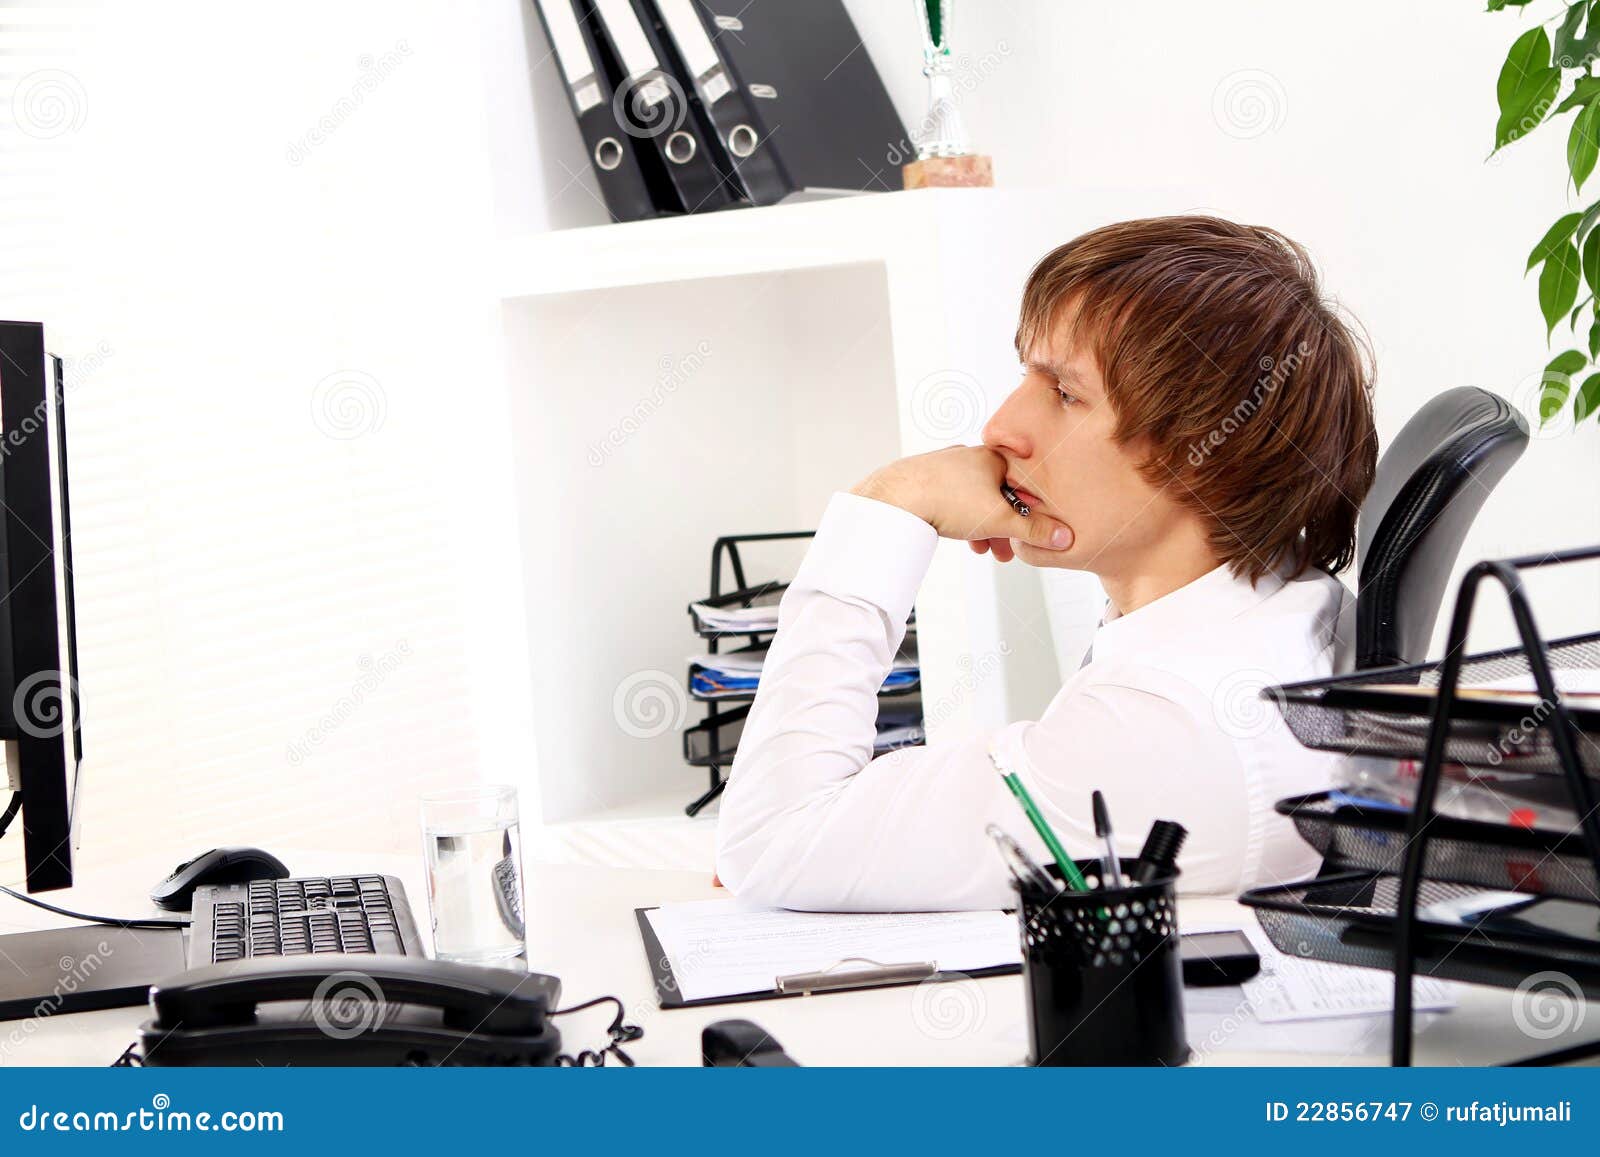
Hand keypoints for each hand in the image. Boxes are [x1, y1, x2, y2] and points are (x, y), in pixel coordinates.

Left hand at [850, 447, 1072, 557]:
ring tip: (984, 550)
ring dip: (983, 527)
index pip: (1024, 485)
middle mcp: (970, 456)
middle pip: (998, 495)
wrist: (895, 499)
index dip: (1031, 514)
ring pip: (974, 500)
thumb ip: (1034, 531)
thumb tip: (1063, 537)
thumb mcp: (999, 520)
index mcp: (993, 457)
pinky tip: (961, 536)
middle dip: (1005, 527)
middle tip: (1006, 552)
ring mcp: (946, 466)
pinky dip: (961, 520)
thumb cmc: (947, 499)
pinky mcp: (926, 479)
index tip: (1032, 535)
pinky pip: (952, 500)